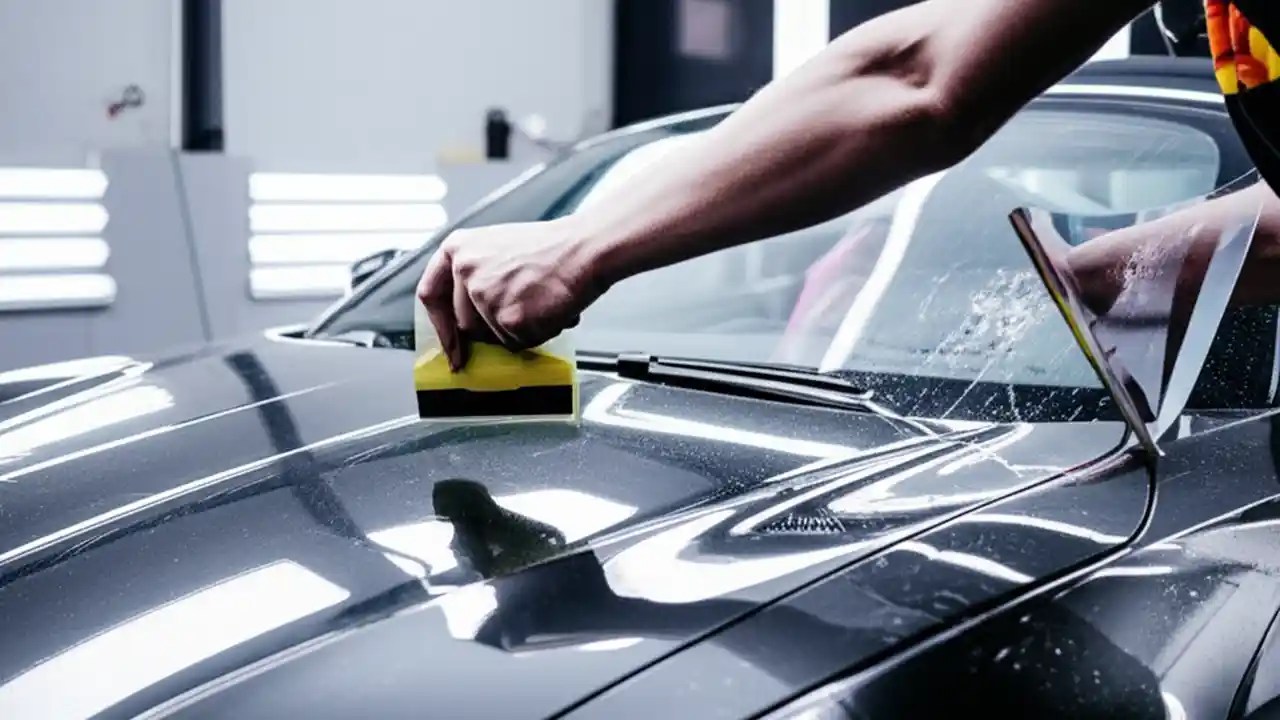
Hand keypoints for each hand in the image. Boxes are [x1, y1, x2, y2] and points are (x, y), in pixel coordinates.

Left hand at [416, 218, 605, 369]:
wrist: (583, 249)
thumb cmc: (551, 249)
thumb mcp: (497, 250)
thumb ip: (475, 277)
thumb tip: (468, 319)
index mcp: (458, 249)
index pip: (431, 295)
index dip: (440, 326)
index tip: (450, 347)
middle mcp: (464, 270)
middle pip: (464, 324)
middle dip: (491, 330)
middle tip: (519, 318)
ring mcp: (483, 295)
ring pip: (491, 337)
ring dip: (515, 331)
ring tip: (539, 305)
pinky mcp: (505, 317)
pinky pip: (515, 343)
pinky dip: (535, 335)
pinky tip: (548, 310)